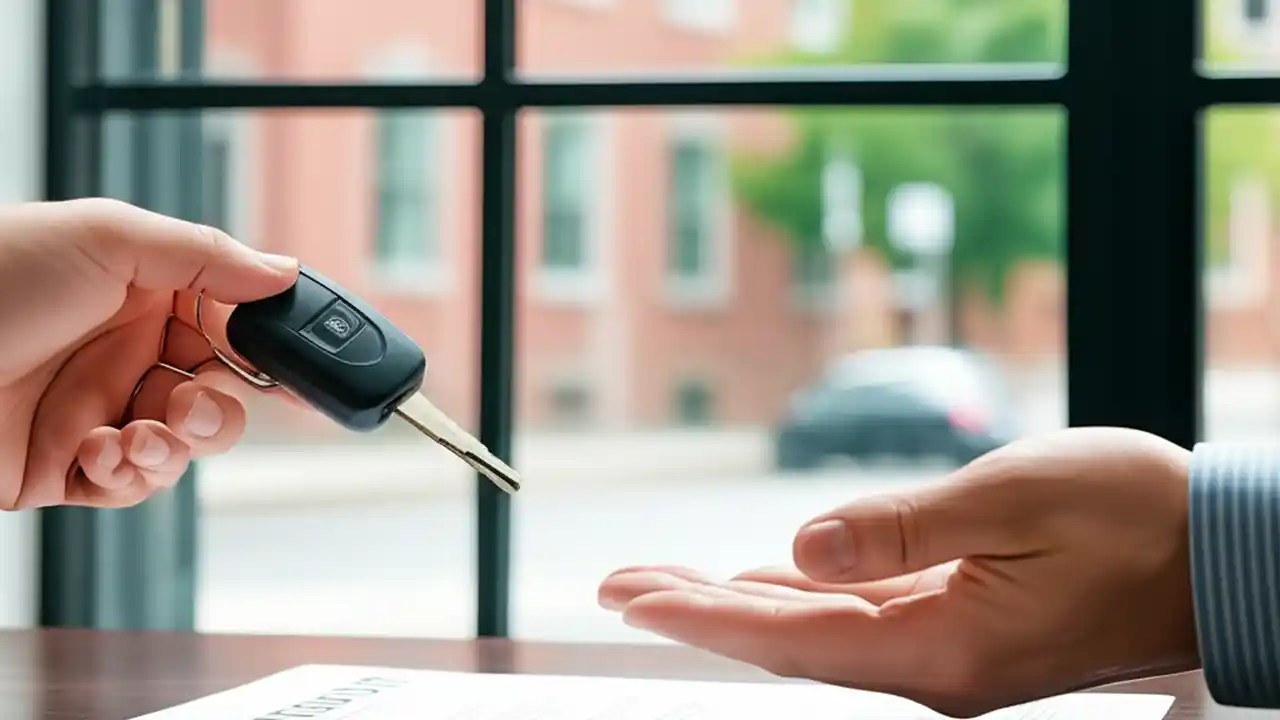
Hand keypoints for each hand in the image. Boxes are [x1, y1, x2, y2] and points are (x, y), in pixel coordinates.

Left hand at [0, 198, 298, 508]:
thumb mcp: (106, 236)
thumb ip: (207, 254)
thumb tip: (285, 272)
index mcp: (145, 291)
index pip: (235, 324)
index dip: (275, 350)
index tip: (313, 370)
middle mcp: (126, 351)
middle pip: (221, 394)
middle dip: (220, 409)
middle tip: (193, 403)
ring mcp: (99, 411)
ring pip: (186, 447)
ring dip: (177, 447)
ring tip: (141, 433)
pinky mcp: (65, 469)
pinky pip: (134, 486)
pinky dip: (130, 476)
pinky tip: (99, 453)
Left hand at [600, 428, 1198, 716]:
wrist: (1217, 553)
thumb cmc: (1134, 517)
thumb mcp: (1015, 501)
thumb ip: (899, 530)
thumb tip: (799, 547)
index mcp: (943, 650)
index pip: (788, 634)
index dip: (699, 614)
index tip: (628, 593)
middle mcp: (934, 667)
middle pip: (787, 639)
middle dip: (697, 609)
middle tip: (618, 583)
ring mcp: (948, 652)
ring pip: (815, 628)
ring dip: (737, 602)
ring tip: (667, 581)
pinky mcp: (962, 628)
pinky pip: (857, 617)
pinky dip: (799, 596)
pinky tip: (765, 580)